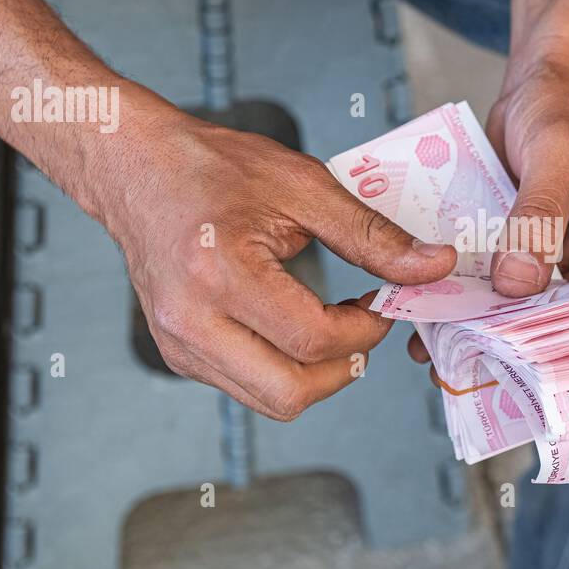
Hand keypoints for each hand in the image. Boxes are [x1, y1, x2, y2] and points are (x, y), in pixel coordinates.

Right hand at [90, 107, 456, 420]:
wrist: (135, 167)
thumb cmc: (212, 167)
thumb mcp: (304, 187)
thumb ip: (373, 236)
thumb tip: (433, 267)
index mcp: (219, 274)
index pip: (313, 340)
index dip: (364, 329)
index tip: (383, 303)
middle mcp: (190, 321)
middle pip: (291, 393)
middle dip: (345, 368)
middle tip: (364, 325)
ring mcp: (177, 345)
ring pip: (270, 400)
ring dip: (317, 375)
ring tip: (334, 325)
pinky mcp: (177, 354)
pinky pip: (246, 387)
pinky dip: (284, 368)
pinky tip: (296, 326)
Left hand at [406, 54, 568, 367]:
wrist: (545, 71)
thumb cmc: (567, 101)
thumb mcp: (556, 158)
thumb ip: (537, 221)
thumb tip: (516, 285)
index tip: (532, 375)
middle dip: (529, 345)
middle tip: (476, 375)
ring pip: (542, 307)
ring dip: (499, 327)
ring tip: (446, 358)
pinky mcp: (544, 245)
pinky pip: (517, 282)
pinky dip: (484, 298)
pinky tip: (442, 319)